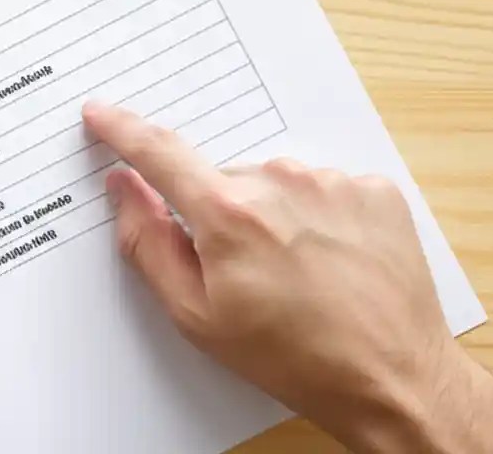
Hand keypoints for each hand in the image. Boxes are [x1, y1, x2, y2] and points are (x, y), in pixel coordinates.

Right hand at [81, 102, 492, 452]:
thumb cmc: (292, 357)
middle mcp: (280, 181)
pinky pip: (322, 189)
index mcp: (228, 214)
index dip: (123, 130)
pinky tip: (330, 262)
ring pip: (274, 183)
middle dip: (219, 217)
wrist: (392, 380)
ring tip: (297, 274)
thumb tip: (123, 188)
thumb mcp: (196, 315)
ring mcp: (332, 181)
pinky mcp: (374, 190)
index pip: (159, 154)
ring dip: (272, 217)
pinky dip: (317, 218)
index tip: (100, 113)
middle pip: (221, 181)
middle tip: (243, 274)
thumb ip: (148, 243)